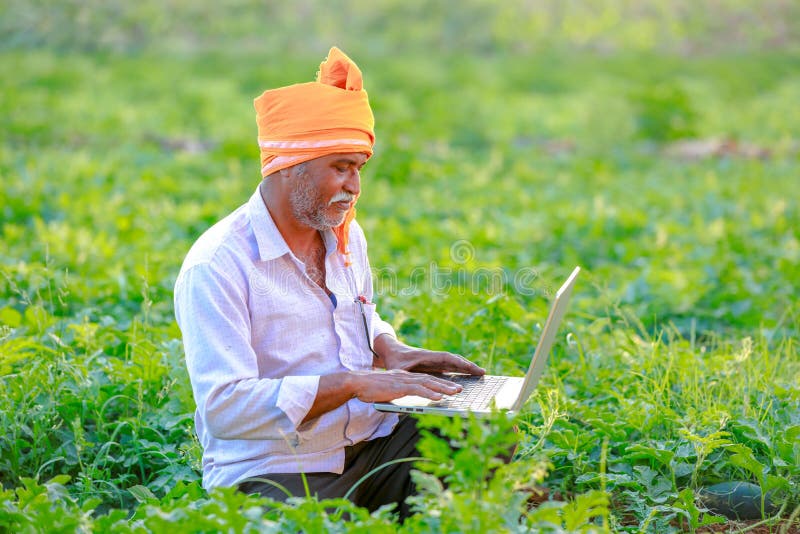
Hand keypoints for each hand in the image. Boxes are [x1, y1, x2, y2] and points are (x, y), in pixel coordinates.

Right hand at [346, 369, 462, 402]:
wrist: (356, 383)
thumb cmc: (369, 389)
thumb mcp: (388, 392)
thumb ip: (399, 396)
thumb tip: (407, 406)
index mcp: (404, 377)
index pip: (425, 379)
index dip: (439, 383)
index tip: (450, 387)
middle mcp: (406, 377)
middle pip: (430, 380)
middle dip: (446, 385)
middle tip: (460, 389)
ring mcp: (403, 381)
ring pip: (428, 384)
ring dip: (443, 388)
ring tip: (455, 393)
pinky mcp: (399, 387)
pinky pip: (418, 390)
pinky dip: (430, 394)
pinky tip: (439, 398)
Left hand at [374, 334, 484, 375]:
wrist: (391, 352)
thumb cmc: (394, 361)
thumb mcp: (397, 369)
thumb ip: (404, 375)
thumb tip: (406, 383)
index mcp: (427, 357)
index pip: (446, 358)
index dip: (459, 363)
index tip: (470, 367)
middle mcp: (434, 358)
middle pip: (455, 360)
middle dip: (469, 366)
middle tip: (483, 372)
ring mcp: (435, 362)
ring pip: (454, 364)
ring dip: (467, 368)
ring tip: (480, 374)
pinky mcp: (435, 366)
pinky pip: (450, 368)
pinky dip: (460, 371)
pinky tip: (468, 377)